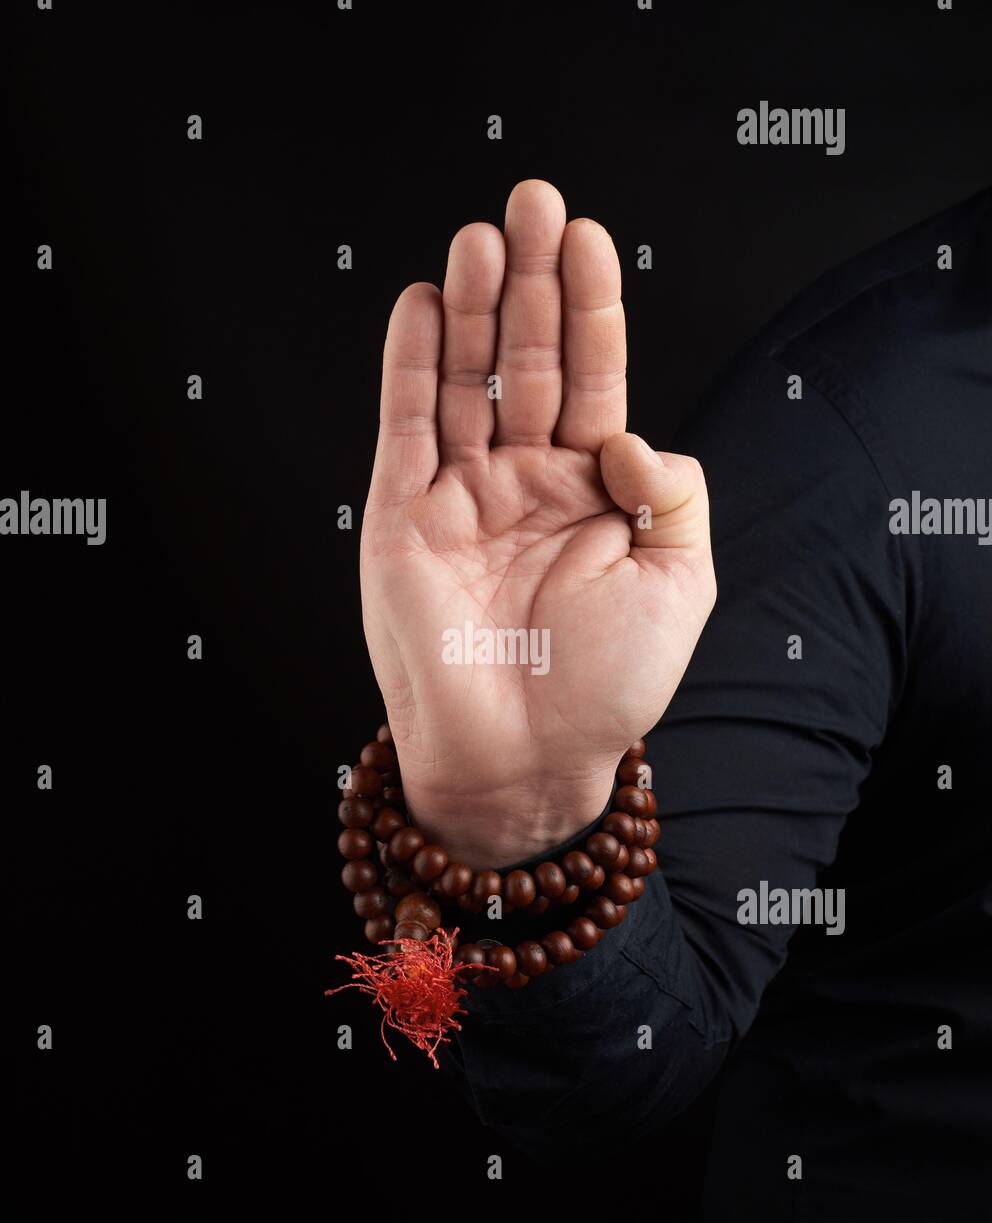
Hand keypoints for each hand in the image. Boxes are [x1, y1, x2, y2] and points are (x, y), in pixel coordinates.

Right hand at [360, 180, 715, 865]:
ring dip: (467, 305)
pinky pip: (404, 426)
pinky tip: (419, 303)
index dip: (590, 309)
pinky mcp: (404, 517)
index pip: (592, 379)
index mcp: (592, 494)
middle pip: (524, 361)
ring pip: (462, 380)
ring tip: (479, 236)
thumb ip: (673, 491)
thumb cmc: (609, 685)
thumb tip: (625, 431)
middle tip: (531, 200)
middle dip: (528, 282)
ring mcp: (462, 497)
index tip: (589, 238)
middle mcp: (525, 484)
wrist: (525, 757)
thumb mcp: (681, 582)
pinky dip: (408, 363)